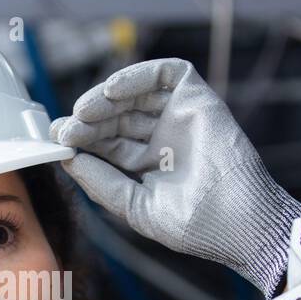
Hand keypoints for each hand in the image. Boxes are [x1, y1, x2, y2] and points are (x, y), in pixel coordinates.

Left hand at [50, 57, 300, 298]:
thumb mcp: (135, 206)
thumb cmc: (197, 225)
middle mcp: (163, 137)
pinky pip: (165, 74)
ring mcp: (180, 117)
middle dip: (89, 120)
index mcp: (149, 165)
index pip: (108, 143)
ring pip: (134, 94)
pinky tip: (112, 91)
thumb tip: (67, 159)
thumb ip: (101, 182)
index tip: (59, 140)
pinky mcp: (199, 99)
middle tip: (67, 127)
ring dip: (105, 98)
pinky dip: (136, 75)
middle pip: (116, 116)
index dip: (83, 139)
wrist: (241, 224)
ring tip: (84, 112)